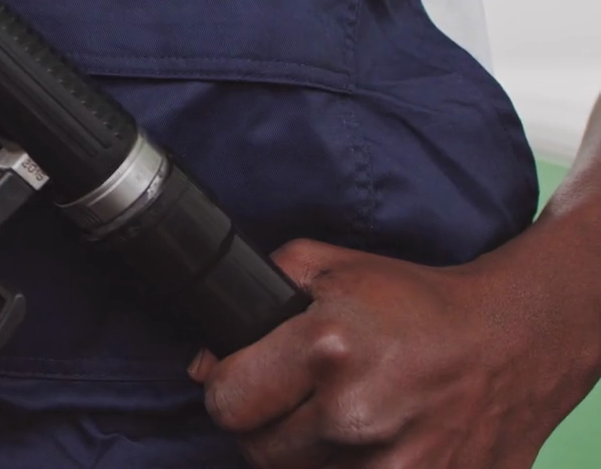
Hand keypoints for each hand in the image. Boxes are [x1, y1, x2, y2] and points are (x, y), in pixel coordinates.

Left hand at [191, 238, 600, 467]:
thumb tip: (203, 363)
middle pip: (257, 449)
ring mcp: (393, 463)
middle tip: (300, 399)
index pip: (226, 400)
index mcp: (327, 348)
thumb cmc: (418, 304)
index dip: (229, 388)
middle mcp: (355, 412)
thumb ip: (258, 295)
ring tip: (339, 419)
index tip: (247, 380)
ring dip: (307, 455)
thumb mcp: (334, 269)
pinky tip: (367, 443)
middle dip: (268, 424)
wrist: (515, 341)